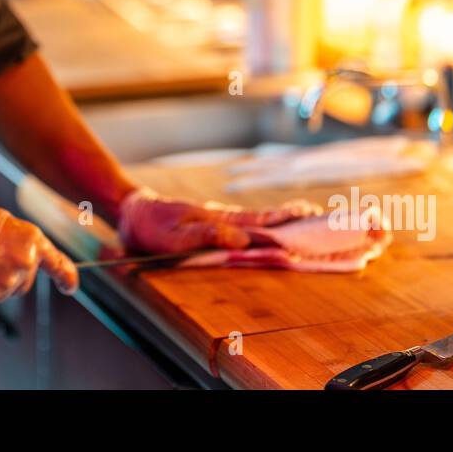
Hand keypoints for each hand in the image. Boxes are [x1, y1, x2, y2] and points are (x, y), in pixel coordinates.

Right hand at [0, 195, 78, 312]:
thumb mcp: (4, 222)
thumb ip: (21, 242)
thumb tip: (24, 256)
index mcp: (31, 241)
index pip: (58, 264)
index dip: (67, 277)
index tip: (70, 286)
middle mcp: (23, 265)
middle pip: (25, 282)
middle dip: (12, 275)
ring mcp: (4, 286)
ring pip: (4, 293)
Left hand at [116, 187, 321, 254]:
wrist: (132, 213)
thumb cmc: (151, 226)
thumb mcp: (174, 235)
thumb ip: (208, 236)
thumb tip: (242, 239)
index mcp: (219, 219)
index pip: (259, 221)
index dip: (285, 221)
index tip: (309, 216)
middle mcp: (224, 218)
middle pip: (265, 218)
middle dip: (292, 217)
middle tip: (320, 214)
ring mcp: (220, 220)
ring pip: (257, 220)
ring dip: (282, 220)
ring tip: (307, 217)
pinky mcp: (214, 224)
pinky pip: (244, 225)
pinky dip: (264, 224)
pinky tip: (274, 226)